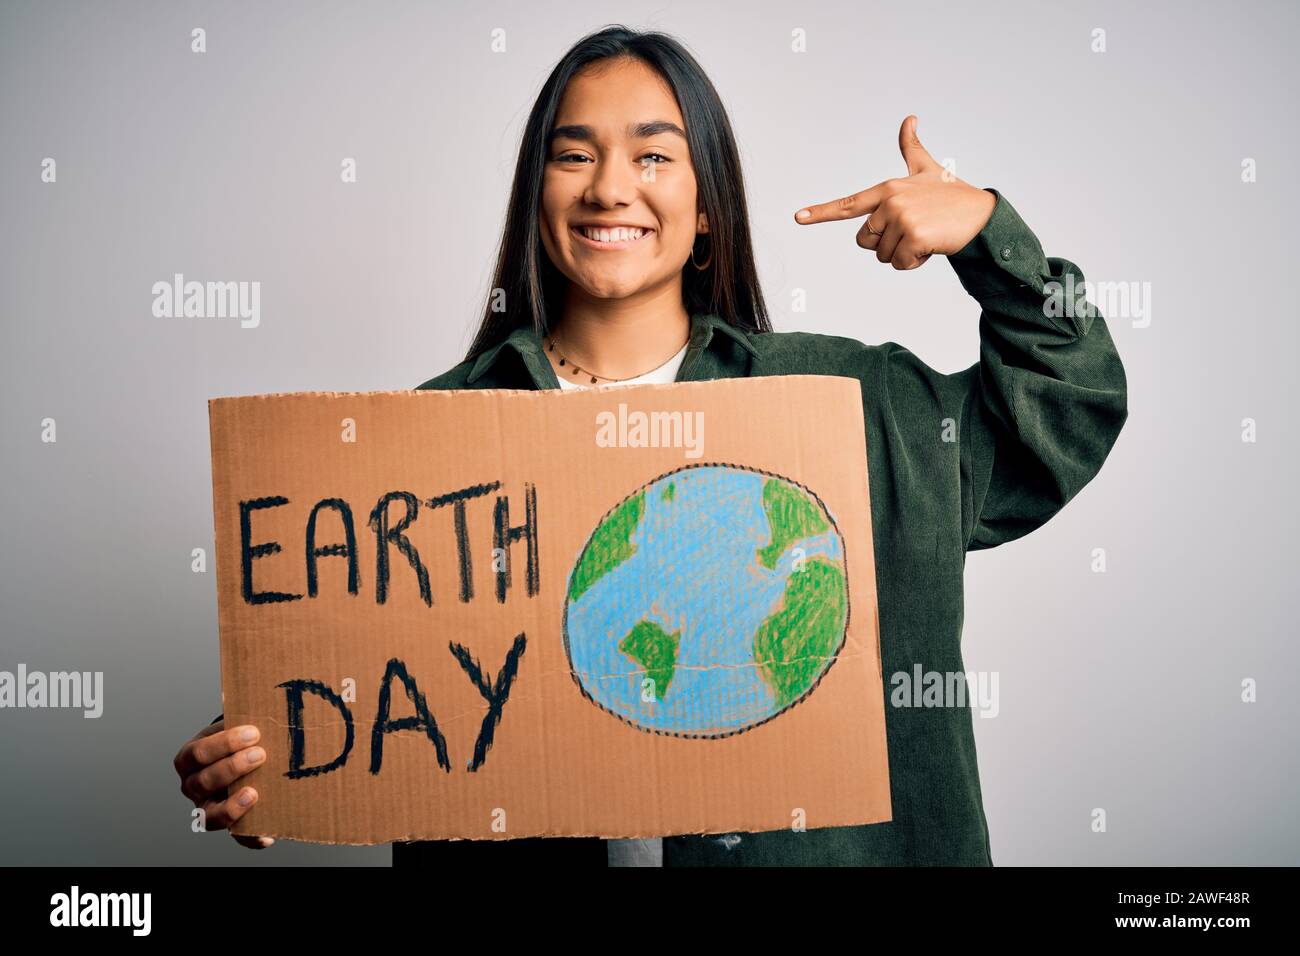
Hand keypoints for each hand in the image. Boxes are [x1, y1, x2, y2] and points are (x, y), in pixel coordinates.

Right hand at [174, 719, 274, 848]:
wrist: (239, 758)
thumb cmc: (237, 740)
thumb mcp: (232, 726)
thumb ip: (240, 715)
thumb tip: (253, 691)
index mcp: (190, 759)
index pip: (198, 753)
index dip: (224, 744)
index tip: (253, 733)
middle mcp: (192, 786)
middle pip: (203, 782)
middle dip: (232, 768)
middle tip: (260, 755)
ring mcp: (206, 808)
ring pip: (210, 815)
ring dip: (233, 805)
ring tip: (255, 793)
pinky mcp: (228, 825)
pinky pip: (235, 837)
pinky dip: (250, 838)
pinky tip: (266, 836)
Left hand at [794, 115, 996, 269]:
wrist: (981, 216)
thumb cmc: (951, 196)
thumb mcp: (927, 170)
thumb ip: (911, 148)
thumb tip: (909, 118)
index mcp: (887, 189)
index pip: (849, 204)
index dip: (822, 212)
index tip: (798, 218)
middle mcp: (890, 201)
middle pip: (866, 241)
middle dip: (887, 244)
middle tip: (914, 230)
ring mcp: (902, 218)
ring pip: (882, 256)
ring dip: (903, 254)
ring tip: (926, 236)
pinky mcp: (913, 236)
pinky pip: (898, 264)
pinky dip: (914, 263)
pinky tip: (931, 247)